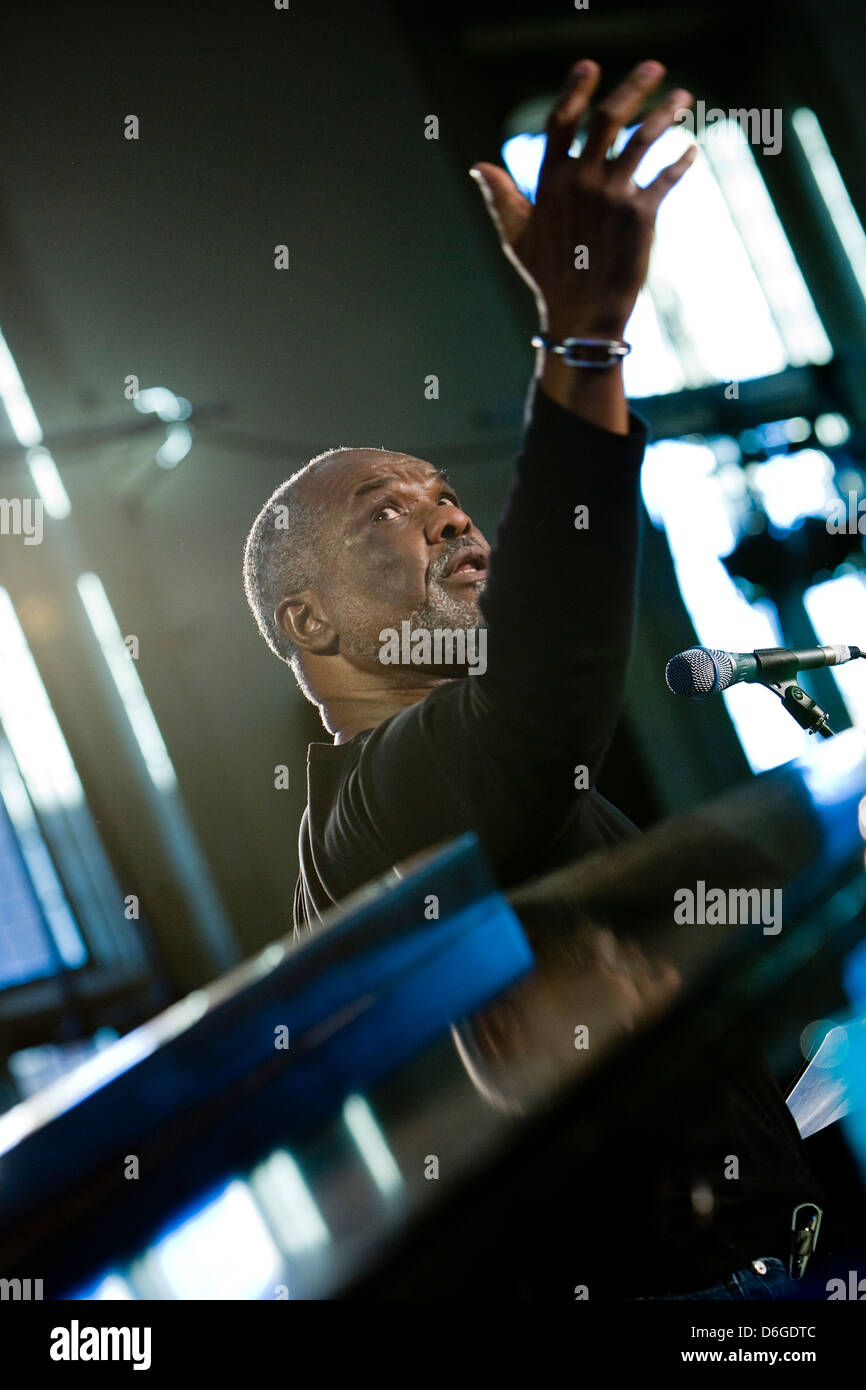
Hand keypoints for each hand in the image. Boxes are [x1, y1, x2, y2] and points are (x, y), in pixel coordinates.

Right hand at [470, 59, 695, 338]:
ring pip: (643, 139)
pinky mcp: (641, 215)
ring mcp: (612, 196)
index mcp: (551, 183)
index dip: (574, 90)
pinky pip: (667, 177)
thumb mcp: (516, 237)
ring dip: (666, 112)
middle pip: (607, 118)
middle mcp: (581, 182)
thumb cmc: (549, 278)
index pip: (560, 122)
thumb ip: (501, 197)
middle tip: (655, 66)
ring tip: (685, 97)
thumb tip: (478, 166)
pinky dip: (682, 161)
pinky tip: (692, 150)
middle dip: (633, 87)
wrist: (582, 318)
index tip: (590, 65)